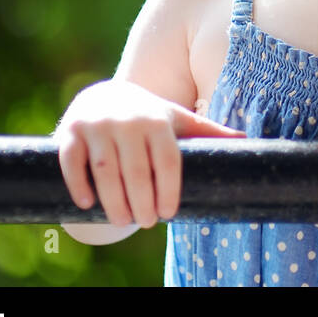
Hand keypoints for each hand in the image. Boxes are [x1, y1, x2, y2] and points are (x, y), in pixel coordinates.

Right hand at [55, 79, 245, 227]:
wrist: (103, 93)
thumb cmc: (147, 115)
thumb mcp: (177, 119)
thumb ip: (207, 131)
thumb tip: (247, 140)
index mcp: (157, 120)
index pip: (166, 160)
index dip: (168, 189)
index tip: (169, 213)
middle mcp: (127, 121)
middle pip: (136, 170)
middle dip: (142, 202)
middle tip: (147, 222)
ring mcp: (97, 126)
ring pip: (105, 170)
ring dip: (113, 201)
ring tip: (122, 222)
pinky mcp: (70, 132)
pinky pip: (72, 162)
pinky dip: (78, 184)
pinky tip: (87, 205)